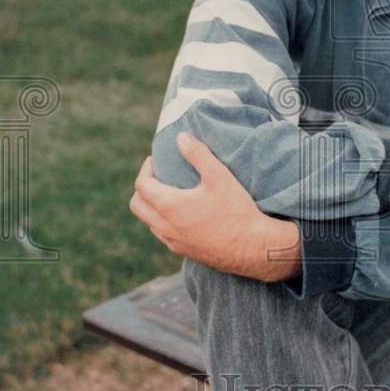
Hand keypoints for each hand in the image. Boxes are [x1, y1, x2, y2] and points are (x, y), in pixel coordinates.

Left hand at [129, 132, 300, 281]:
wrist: (253, 248)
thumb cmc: (237, 211)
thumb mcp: (219, 176)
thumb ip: (198, 154)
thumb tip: (181, 137)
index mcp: (170, 206)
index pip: (141, 185)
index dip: (145, 169)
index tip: (155, 161)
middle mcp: (166, 227)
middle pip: (137, 206)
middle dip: (142, 188)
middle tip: (158, 176)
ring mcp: (173, 242)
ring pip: (148, 222)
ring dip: (152, 206)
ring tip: (170, 193)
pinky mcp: (183, 253)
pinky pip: (162, 235)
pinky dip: (163, 221)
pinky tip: (182, 215)